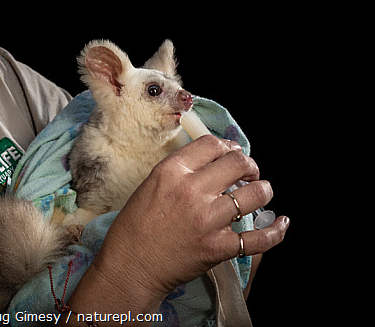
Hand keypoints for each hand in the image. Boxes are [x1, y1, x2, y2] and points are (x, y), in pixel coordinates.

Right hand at [68, 135, 288, 313]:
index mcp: (171, 172)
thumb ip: (179, 172)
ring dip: (263, 191)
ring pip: (255, 194)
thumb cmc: (135, 227)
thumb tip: (210, 163)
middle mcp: (191, 190)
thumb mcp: (150, 186)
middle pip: (237, 163)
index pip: (211, 145)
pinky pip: (259, 238)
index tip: (232, 154)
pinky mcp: (218, 247)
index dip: (227, 147)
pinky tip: (280, 223)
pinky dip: (275, 231)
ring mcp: (207, 219)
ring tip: (260, 193)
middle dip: (249, 165)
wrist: (130, 266)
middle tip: (248, 172)